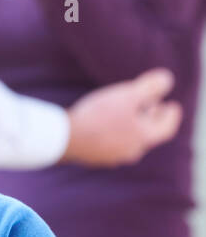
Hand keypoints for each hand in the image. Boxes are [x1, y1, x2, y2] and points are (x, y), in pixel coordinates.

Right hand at [65, 68, 182, 164]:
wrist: (65, 138)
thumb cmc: (99, 116)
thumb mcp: (127, 96)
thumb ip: (150, 87)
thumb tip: (168, 79)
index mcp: (143, 138)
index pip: (166, 128)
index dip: (171, 116)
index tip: (172, 105)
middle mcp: (131, 151)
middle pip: (148, 134)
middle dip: (151, 118)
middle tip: (151, 104)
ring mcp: (112, 156)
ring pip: (129, 139)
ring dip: (132, 125)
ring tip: (126, 112)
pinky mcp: (95, 157)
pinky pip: (112, 142)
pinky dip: (115, 131)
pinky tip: (104, 122)